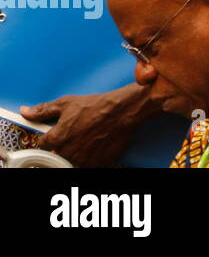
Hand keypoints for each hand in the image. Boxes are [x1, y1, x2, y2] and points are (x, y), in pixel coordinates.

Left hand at [22, 83, 153, 166]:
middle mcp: (66, 152)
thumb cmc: (96, 106)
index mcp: (56, 138)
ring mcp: (81, 160)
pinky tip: (94, 146)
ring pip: (70, 162)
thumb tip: (25, 112)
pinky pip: (86, 166)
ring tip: (85, 141)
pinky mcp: (96, 164)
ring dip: (74, 154)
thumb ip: (43, 110)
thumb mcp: (67, 103)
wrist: (122, 111)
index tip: (57, 133)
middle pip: (55, 155)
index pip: (42, 144)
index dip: (49, 137)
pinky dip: (88, 159)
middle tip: (75, 136)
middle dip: (62, 146)